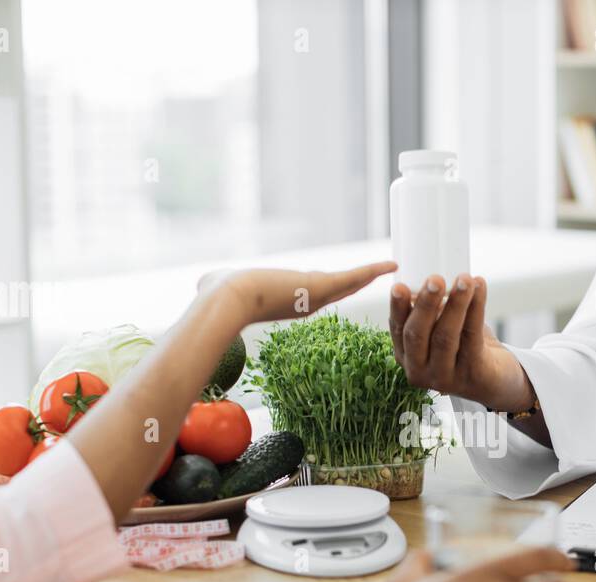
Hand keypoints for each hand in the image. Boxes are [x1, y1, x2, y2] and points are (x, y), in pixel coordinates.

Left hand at [198, 261, 397, 326]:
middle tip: (378, 276)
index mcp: (286, 301)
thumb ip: (216, 282)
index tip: (344, 284)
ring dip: (370, 276)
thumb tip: (203, 282)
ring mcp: (315, 297)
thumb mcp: (220, 285)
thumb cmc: (220, 296)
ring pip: (349, 284)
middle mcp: (305, 303)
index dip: (330, 288)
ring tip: (391, 269)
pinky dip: (372, 271)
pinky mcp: (322, 287)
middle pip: (339, 290)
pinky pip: (353, 277)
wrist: (228, 301)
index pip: (315, 293)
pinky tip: (391, 265)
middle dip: (358, 283)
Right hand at [389, 274, 535, 411]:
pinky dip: (476, 308)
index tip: (399, 287)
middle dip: (426, 304)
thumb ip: (433, 311)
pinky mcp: (471, 375)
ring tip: (464, 278)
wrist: (495, 380)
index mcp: (406, 356)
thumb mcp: (441, 330)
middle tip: (434, 279)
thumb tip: (433, 277)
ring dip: (456, 303)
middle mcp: (420, 370)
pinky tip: (480, 287)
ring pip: (446, 336)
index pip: (397, 330)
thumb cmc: (463, 347)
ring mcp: (445, 376)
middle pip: (417, 335)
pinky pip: (472, 337)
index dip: (397, 308)